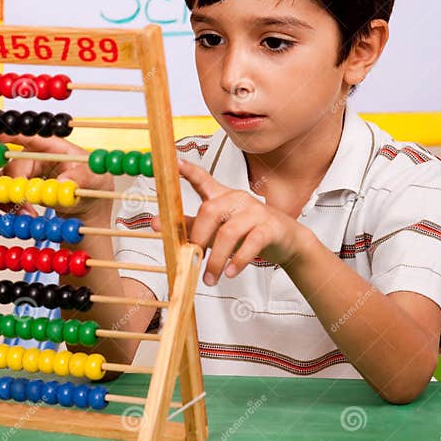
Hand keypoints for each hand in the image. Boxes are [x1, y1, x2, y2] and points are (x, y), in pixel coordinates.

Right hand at [0, 133, 114, 219]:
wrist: (88, 205)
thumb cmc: (92, 183)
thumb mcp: (94, 179)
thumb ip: (81, 179)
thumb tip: (62, 184)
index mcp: (53, 147)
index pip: (32, 137)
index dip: (14, 135)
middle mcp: (35, 158)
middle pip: (14, 165)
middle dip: (15, 186)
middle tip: (26, 207)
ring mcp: (25, 173)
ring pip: (4, 182)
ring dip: (11, 200)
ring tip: (28, 215)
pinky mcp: (20, 189)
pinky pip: (5, 196)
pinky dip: (10, 208)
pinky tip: (25, 218)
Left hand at [151, 157, 309, 285]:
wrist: (287, 240)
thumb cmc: (247, 232)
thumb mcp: (217, 229)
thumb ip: (189, 225)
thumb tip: (154, 223)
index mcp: (222, 197)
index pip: (203, 179)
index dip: (187, 170)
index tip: (174, 162)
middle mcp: (237, 199)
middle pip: (210, 211)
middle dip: (198, 238)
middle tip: (192, 261)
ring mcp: (254, 212)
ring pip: (229, 232)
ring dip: (216, 259)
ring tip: (210, 278)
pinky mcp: (269, 227)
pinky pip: (251, 243)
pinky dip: (238, 260)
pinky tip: (231, 272)